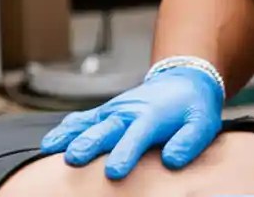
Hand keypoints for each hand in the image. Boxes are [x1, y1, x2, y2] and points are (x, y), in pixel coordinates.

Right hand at [38, 66, 223, 179]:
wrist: (184, 80)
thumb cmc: (192, 108)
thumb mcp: (202, 124)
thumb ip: (188, 142)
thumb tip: (171, 160)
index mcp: (153, 117)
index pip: (137, 137)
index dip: (125, 154)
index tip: (114, 172)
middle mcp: (129, 112)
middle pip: (106, 129)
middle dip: (90, 144)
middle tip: (74, 159)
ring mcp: (115, 110)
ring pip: (89, 123)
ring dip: (70, 135)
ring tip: (51, 149)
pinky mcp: (106, 112)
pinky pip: (84, 118)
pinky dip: (67, 128)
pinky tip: (51, 141)